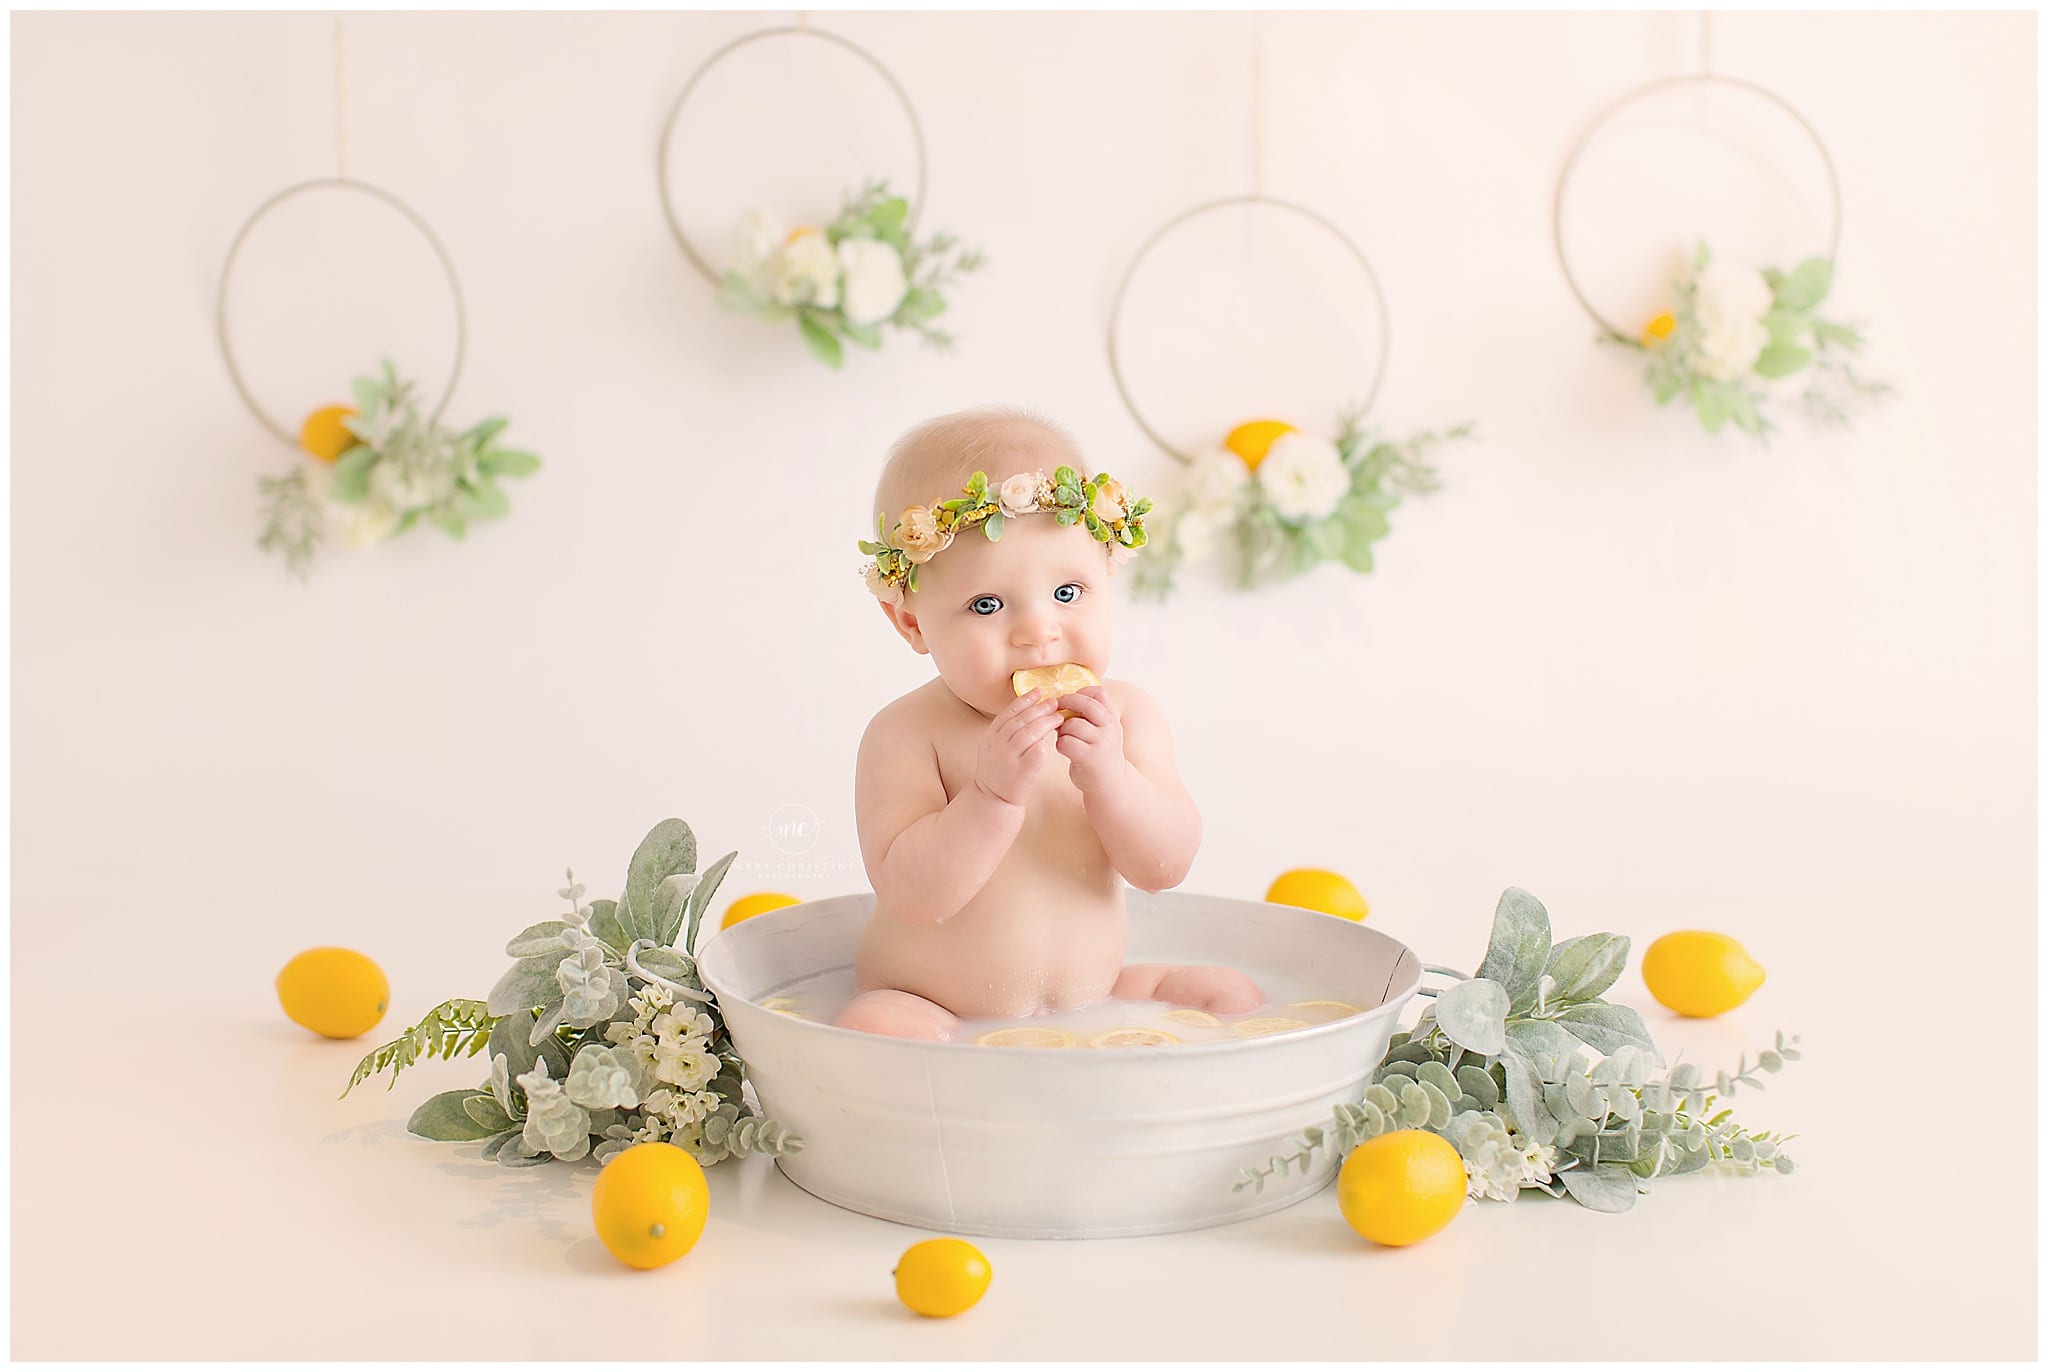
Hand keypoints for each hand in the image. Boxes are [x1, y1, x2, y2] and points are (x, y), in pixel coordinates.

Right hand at [974, 687, 1060, 806]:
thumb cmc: (999, 772)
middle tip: (1055, 702)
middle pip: (1020, 720)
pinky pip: (1036, 752)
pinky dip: (1045, 743)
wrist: (992, 800)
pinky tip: (1054, 739)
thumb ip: (1007, 732)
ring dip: (1046, 722)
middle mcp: (996, 745)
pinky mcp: (1020, 772)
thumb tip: (1029, 710)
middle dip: (1039, 708)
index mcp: (989, 737)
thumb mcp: (995, 748)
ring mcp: (1007, 758)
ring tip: (1059, 717)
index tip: (1038, 691)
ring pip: (1029, 733)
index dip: (1024, 700)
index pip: (1008, 713)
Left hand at [1054, 686, 1126, 792]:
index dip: (1081, 692)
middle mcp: (1109, 728)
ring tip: (1063, 736)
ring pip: (1072, 724)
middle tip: (1057, 709)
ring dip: (1061, 729)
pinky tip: (1063, 748)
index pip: (1099, 693)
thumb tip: (1062, 698)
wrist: (1110, 782)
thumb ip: (1090, 715)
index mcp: (1111, 718)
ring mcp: (1101, 743)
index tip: (1070, 700)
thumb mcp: (1103, 730)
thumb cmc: (1099, 752)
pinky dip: (1060, 744)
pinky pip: (1066, 742)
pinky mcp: (1089, 758)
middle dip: (1067, 703)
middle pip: (1086, 704)